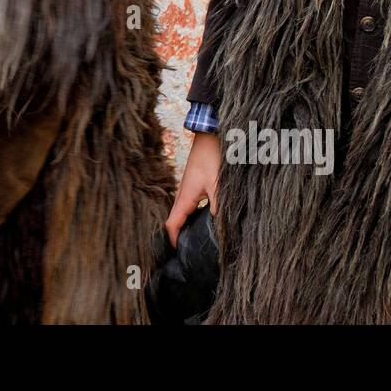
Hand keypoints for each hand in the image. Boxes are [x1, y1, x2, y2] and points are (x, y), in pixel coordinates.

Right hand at [165, 131, 221, 246]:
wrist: (208, 137)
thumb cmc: (211, 159)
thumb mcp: (217, 184)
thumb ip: (218, 205)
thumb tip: (218, 225)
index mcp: (185, 197)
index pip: (172, 224)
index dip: (173, 240)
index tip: (179, 253)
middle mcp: (182, 195)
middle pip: (174, 220)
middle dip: (177, 236)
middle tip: (188, 250)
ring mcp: (186, 189)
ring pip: (180, 213)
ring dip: (183, 226)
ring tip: (194, 239)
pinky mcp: (192, 185)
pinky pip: (186, 205)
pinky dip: (190, 216)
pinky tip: (202, 219)